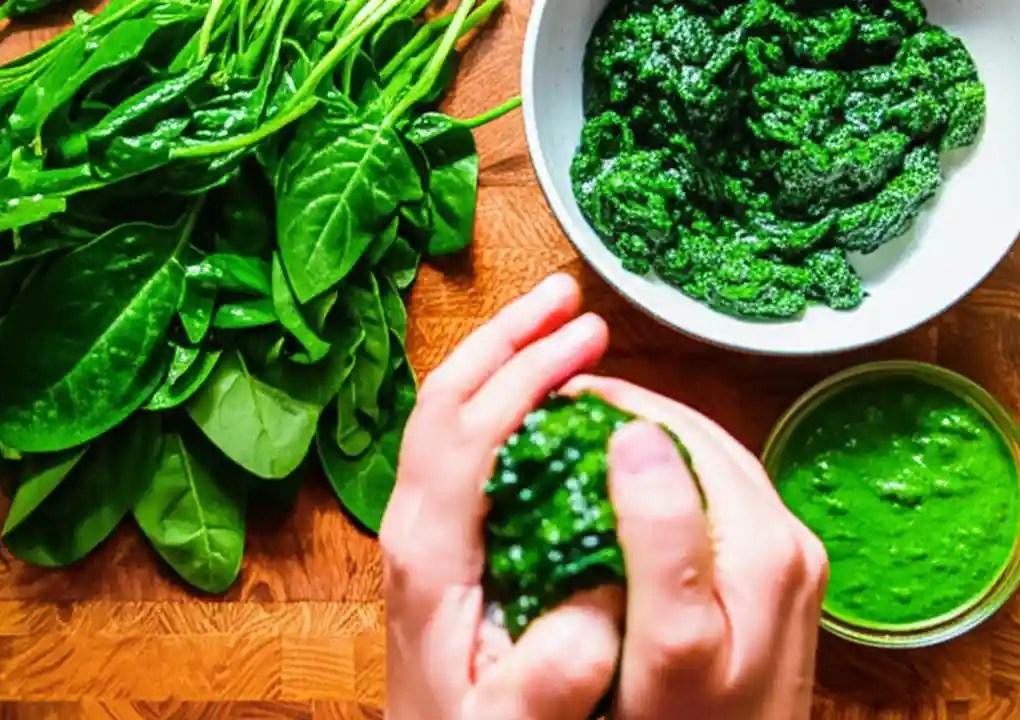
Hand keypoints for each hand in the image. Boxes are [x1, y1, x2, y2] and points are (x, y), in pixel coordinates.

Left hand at [382, 273, 623, 719]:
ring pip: (447, 410)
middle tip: (572, 297)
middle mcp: (414, 520)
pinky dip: (502, 396)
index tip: (586, 341)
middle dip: (508, 338)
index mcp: (427, 549)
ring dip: (501, 356)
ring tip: (560, 318)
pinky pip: (462, 441)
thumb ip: (550, 672)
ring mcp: (421, 523)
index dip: (522, 374)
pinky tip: (548, 391)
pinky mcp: (438, 533)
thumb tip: (605, 600)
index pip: (464, 430)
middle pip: (446, 398)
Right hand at [564, 375, 827, 719]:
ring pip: (707, 468)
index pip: (683, 435)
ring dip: (648, 444)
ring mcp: (790, 558)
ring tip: (581, 439)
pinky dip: (668, 482)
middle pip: (700, 444)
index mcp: (764, 544)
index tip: (553, 397)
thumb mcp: (669, 644)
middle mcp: (790, 539)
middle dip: (629, 417)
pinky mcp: (780, 578)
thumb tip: (637, 433)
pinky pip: (717, 503)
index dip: (616, 406)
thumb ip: (663, 540)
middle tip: (558, 412)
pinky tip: (624, 493)